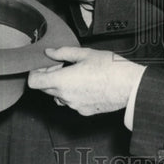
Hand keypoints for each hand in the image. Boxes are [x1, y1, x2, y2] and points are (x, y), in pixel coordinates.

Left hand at [28, 46, 146, 115]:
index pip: (34, 82)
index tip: (45, 65)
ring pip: (58, 96)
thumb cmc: (110, 67)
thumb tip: (50, 52)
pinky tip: (86, 84)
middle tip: (61, 66)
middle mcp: (65, 96)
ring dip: (60, 87)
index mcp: (62, 80)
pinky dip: (73, 94)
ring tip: (76, 75)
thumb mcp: (85, 53)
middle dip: (49, 77)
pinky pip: (71, 102)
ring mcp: (74, 105)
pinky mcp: (83, 111)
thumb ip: (63, 52)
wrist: (129, 86)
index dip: (36, 73)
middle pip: (45, 89)